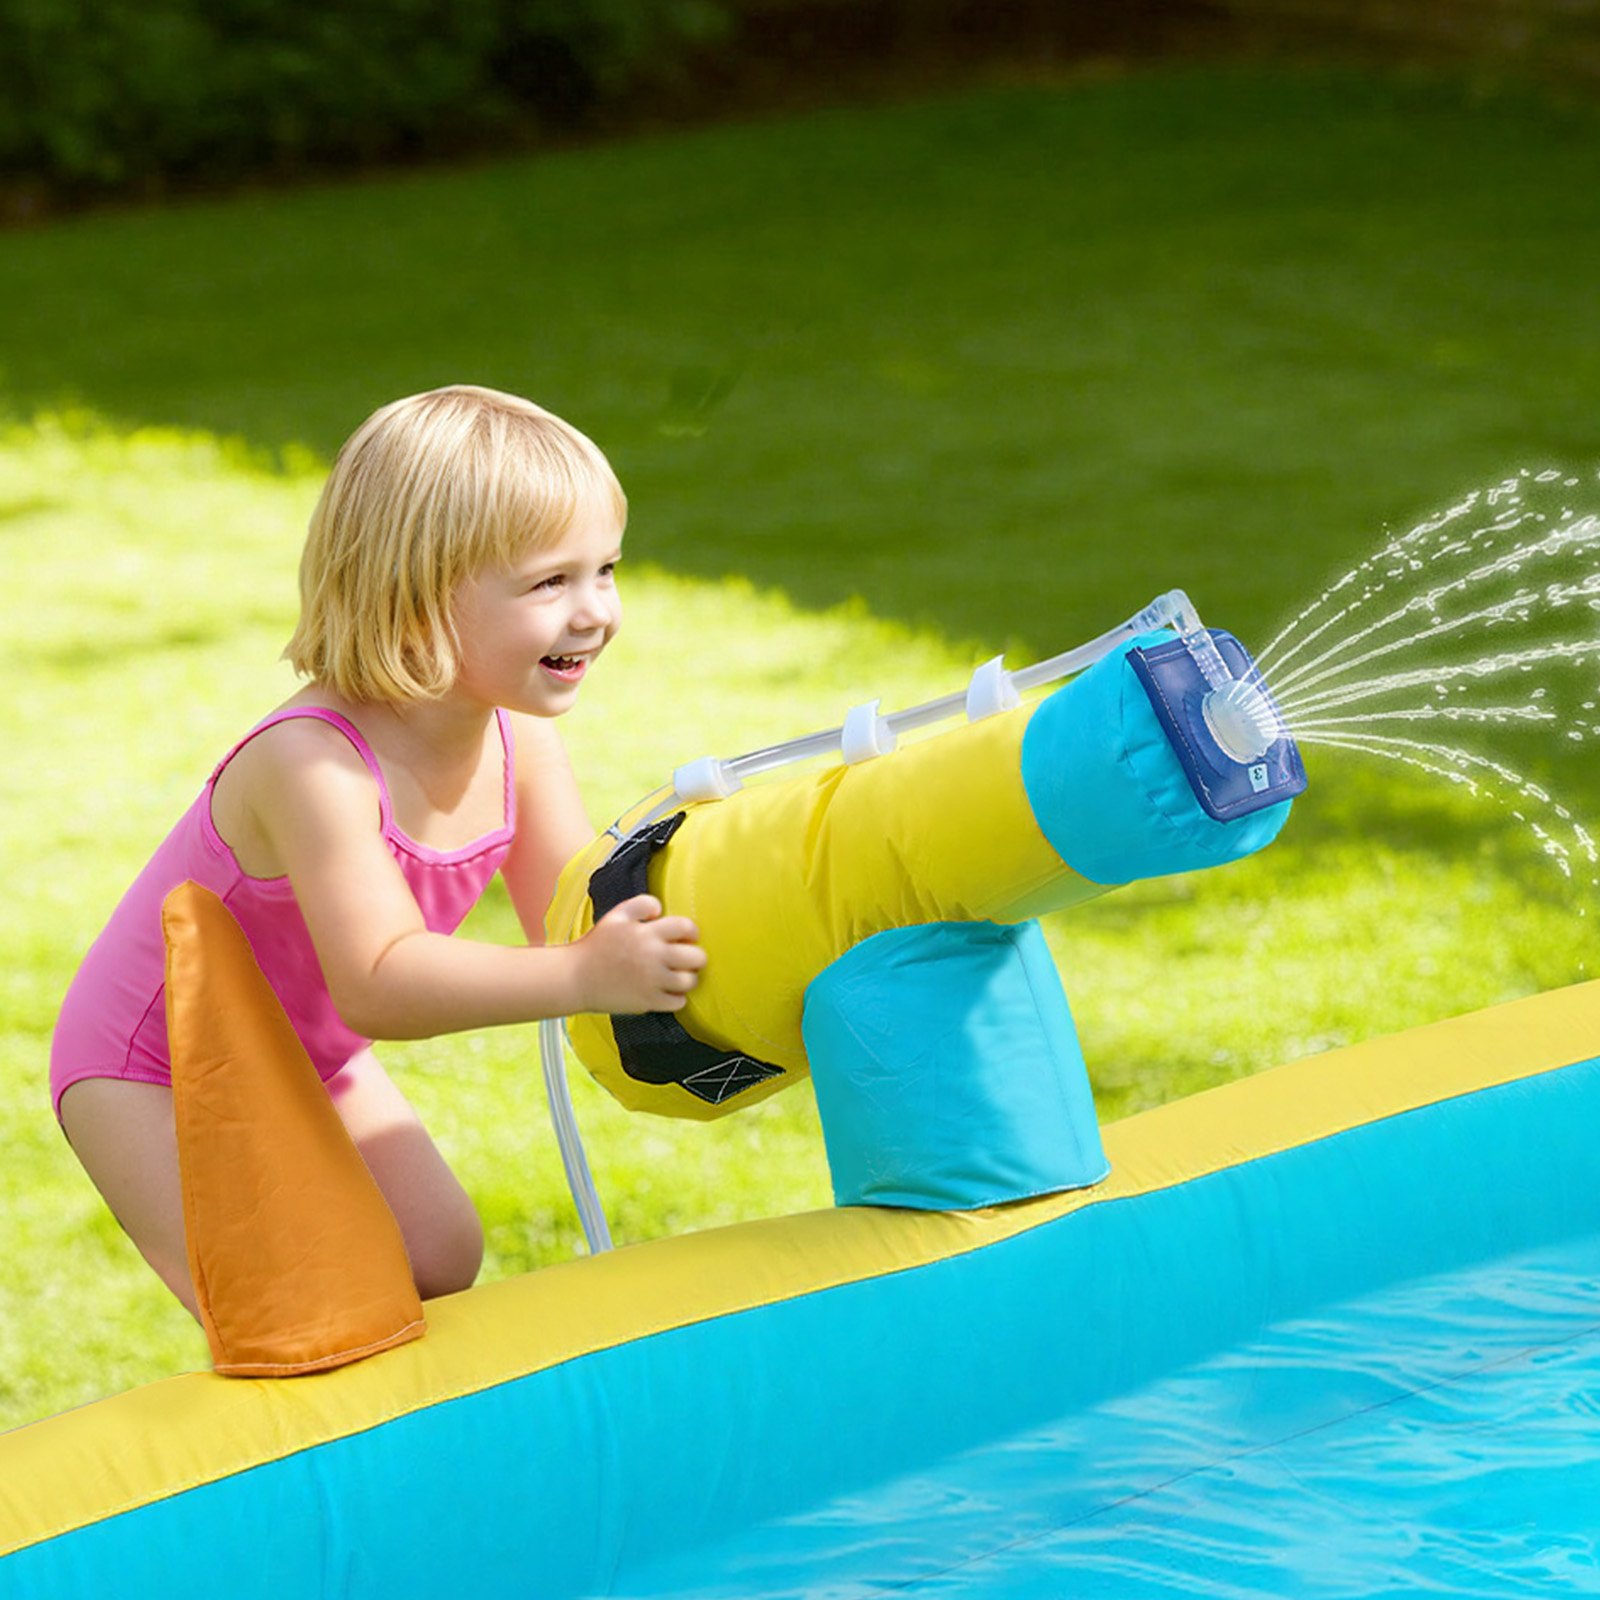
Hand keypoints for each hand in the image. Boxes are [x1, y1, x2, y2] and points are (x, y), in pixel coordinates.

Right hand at [571, 894, 706, 1014]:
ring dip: (688, 978)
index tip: (686, 938)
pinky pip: (679, 1002)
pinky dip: (677, 998)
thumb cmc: (597, 945)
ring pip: (690, 981)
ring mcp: (652, 980)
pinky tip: (667, 991)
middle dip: (695, 956)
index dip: (691, 932)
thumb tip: (661, 909)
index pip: (686, 927)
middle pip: (697, 957)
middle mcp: (653, 956)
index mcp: (647, 932)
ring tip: (677, 976)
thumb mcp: (616, 916)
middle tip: (686, 959)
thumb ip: (641, 904)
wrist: (575, 977)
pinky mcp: (648, 1001)